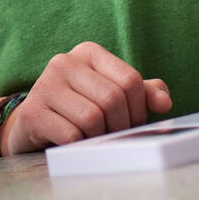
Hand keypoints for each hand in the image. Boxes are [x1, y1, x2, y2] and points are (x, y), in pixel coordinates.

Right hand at [0, 41, 170, 154]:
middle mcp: (64, 62)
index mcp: (89, 53)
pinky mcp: (33, 112)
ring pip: (92, 118)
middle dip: (120, 126)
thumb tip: (164, 101)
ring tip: (93, 138)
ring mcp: (45, 85)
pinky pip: (71, 135)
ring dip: (99, 137)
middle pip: (113, 99)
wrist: (34, 123)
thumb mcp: (111, 94)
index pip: (130, 80)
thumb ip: (141, 93)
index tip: (131, 122)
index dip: (139, 109)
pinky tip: (73, 142)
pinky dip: (79, 146)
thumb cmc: (80, 107)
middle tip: (113, 135)